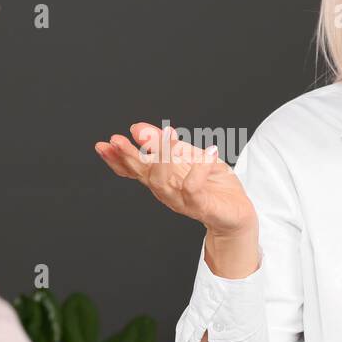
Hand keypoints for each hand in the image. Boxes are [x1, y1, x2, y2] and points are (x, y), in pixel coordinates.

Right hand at [94, 122, 256, 236]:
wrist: (237, 213)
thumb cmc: (211, 184)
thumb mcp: (188, 156)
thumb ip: (164, 143)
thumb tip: (138, 128)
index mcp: (160, 179)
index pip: (132, 170)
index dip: (116, 159)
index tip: (105, 144)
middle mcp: (166, 191)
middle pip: (142, 174)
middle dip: (128, 157)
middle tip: (118, 140)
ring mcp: (182, 200)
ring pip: (162, 182)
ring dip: (162, 157)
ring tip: (169, 135)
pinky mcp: (200, 206)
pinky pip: (192, 188)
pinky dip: (199, 168)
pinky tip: (209, 152)